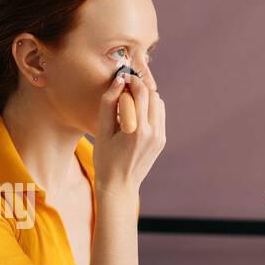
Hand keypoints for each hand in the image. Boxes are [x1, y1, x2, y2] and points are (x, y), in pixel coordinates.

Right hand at [92, 69, 165, 199]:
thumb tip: (119, 80)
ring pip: (159, 103)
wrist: (119, 185)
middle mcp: (153, 133)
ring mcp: (160, 137)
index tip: (121, 79)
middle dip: (139, 87)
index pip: (141, 92)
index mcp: (137, 130)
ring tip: (129, 102)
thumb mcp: (102, 130)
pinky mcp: (161, 141)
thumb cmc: (105, 158)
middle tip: (124, 89)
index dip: (131, 80)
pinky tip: (135, 114)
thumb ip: (109, 103)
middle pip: (153, 95)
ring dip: (146, 97)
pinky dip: (150, 109)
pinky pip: (159, 116)